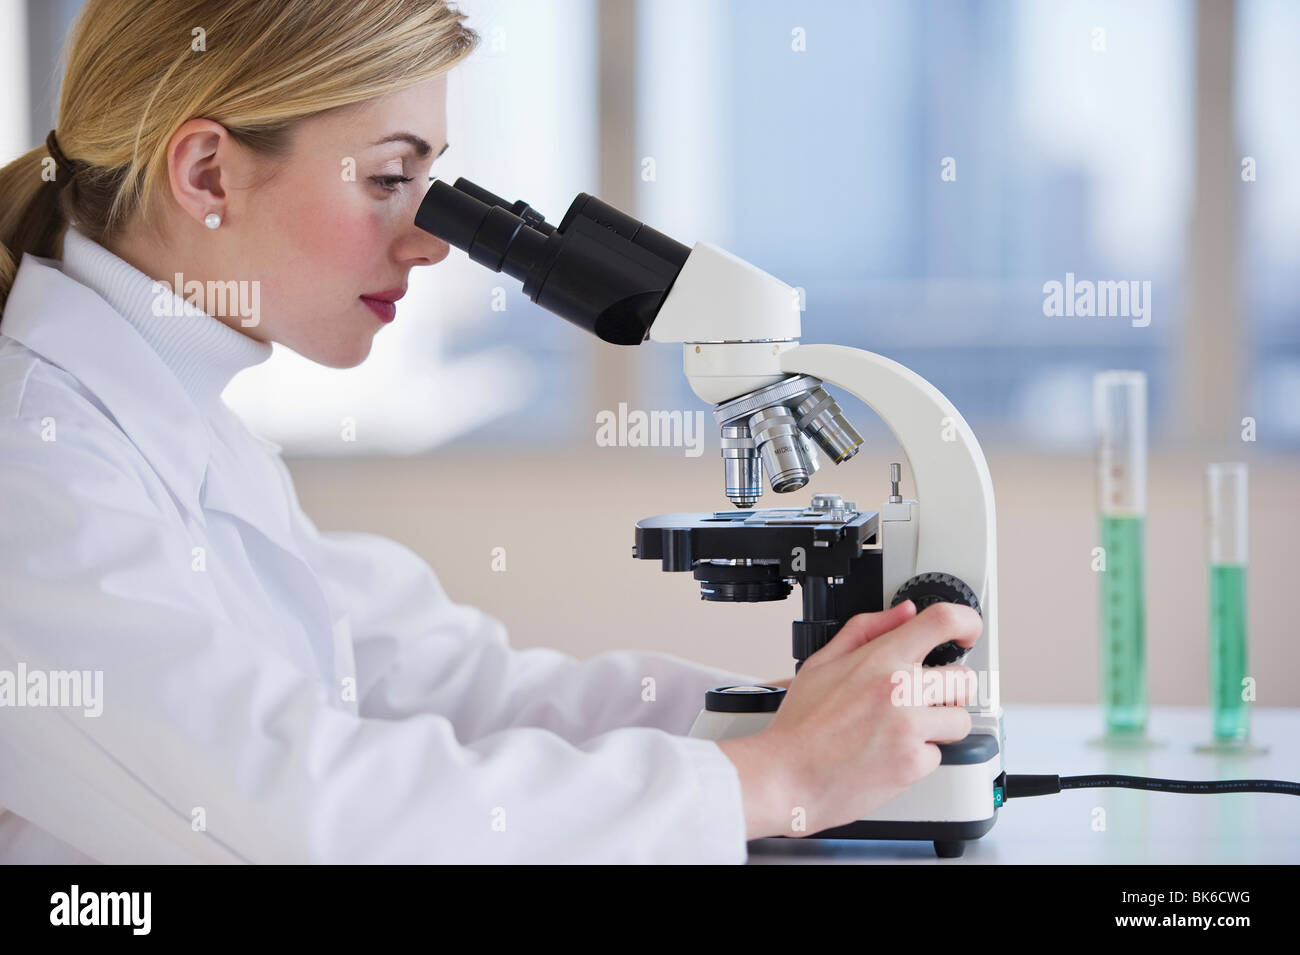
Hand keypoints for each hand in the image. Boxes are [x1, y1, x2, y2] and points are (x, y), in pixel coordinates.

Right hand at [717, 600, 980, 839]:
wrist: (786, 776)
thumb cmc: (799, 725)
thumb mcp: (823, 663)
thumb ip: (866, 630)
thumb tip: (903, 612)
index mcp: (880, 659)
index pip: (941, 621)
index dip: (965, 620)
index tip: (966, 631)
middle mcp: (900, 689)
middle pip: (963, 678)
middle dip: (950, 690)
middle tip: (926, 699)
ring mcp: (909, 727)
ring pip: (959, 720)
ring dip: (939, 727)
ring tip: (903, 731)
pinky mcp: (913, 763)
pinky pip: (937, 756)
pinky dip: (917, 758)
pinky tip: (888, 755)